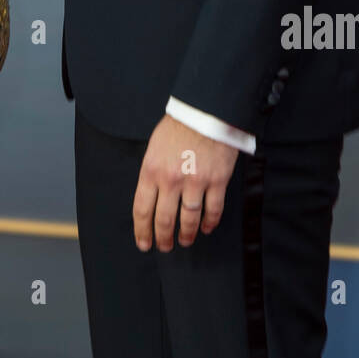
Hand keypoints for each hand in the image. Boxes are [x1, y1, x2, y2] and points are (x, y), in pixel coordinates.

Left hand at [133, 115, 238, 251]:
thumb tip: (151, 197)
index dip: (142, 231)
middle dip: (163, 238)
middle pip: (164, 219)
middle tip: (164, 247)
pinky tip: (206, 229)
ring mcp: (195, 182)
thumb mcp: (154, 147)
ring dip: (186, 235)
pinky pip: (213, 210)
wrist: (205, 111)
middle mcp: (171, 179)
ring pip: (189, 219)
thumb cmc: (178, 127)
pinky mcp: (216, 180)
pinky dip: (210, 223)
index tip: (144, 243)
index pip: (142, 209)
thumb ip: (152, 172)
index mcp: (151, 170)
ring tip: (184, 241)